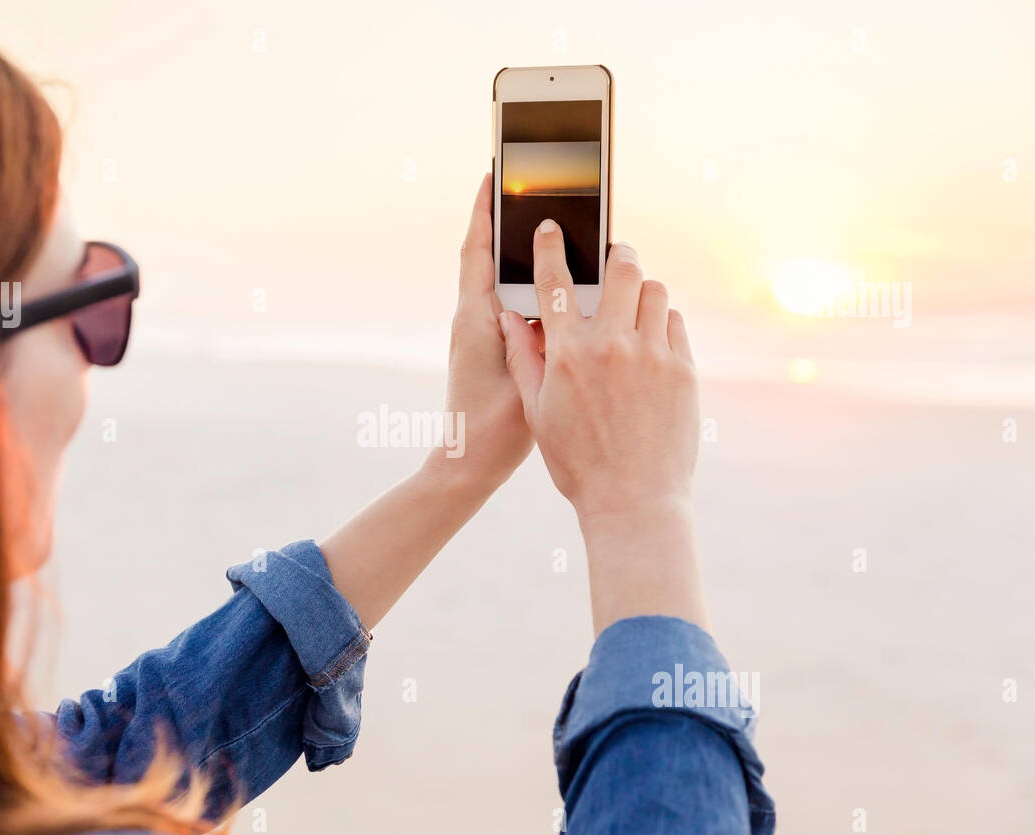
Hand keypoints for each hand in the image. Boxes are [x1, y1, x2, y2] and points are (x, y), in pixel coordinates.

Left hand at [422, 173, 533, 492]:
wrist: (472, 463)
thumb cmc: (493, 424)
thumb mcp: (522, 371)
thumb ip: (535, 334)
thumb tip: (557, 293)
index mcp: (476, 316)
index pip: (477, 247)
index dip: (484, 209)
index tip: (493, 172)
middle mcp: (475, 318)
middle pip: (492, 256)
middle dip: (509, 221)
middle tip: (530, 184)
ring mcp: (485, 333)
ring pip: (505, 280)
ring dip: (523, 253)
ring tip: (550, 224)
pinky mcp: (498, 349)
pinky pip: (516, 304)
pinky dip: (534, 286)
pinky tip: (561, 282)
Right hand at [498, 221, 697, 520]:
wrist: (633, 501)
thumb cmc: (579, 462)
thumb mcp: (538, 412)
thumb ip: (524, 359)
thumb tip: (511, 318)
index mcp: (568, 354)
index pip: (554, 283)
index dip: (550, 248)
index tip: (550, 228)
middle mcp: (612, 345)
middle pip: (621, 268)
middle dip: (616, 254)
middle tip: (613, 257)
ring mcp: (653, 355)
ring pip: (654, 291)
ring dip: (641, 291)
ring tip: (633, 307)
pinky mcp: (684, 370)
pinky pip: (675, 324)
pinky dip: (663, 323)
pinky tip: (652, 341)